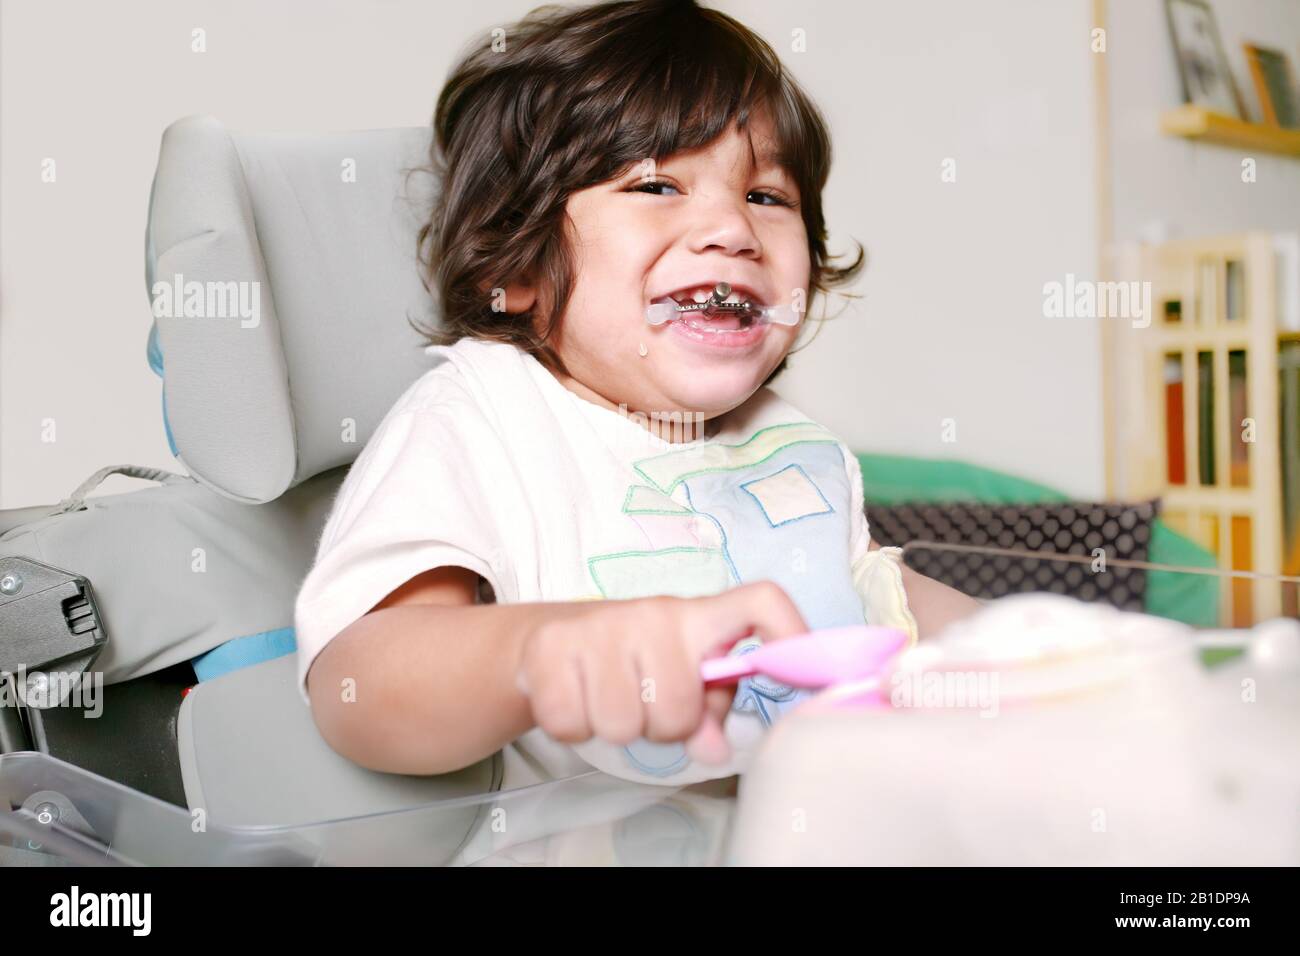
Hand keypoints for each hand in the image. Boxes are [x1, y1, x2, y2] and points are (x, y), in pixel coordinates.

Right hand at [516, 581, 807, 764]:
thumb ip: (709, 708)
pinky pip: (571, 723)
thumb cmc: (633, 662)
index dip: (791, 636)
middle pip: (677, 710)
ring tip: (608, 698)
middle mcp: (653, 611)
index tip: (802, 679)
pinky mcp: (549, 646)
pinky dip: (571, 726)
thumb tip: (715, 749)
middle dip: (661, 726)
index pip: (759, 602)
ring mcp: (599, 624)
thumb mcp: (678, 674)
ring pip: (623, 724)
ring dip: (614, 727)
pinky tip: (574, 698)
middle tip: (645, 704)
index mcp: (698, 616)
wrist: (548, 641)